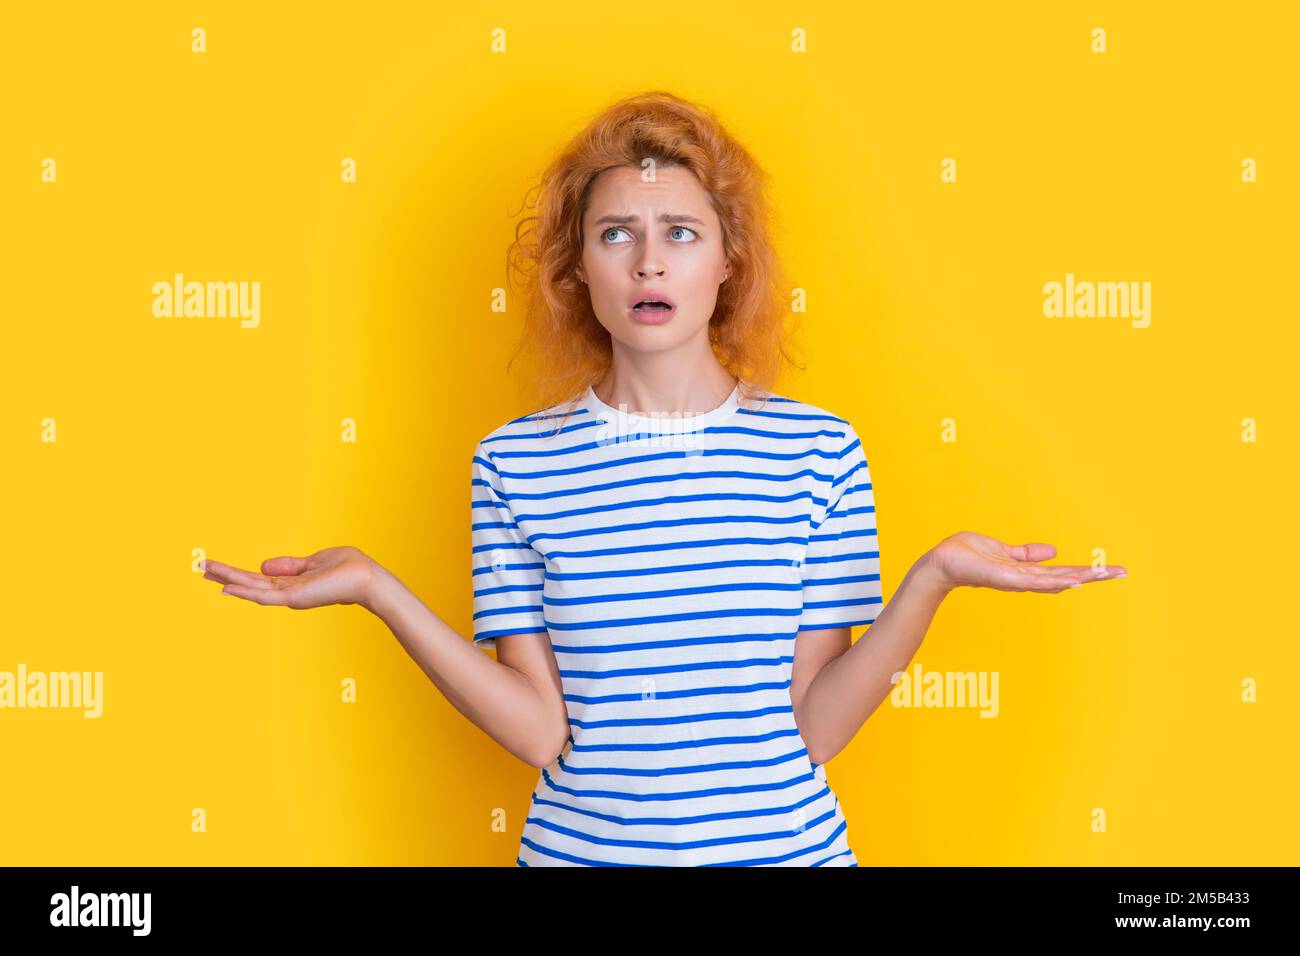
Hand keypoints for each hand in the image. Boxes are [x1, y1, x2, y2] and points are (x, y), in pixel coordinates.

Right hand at [202, 546, 377, 608]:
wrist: (367, 579)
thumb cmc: (347, 569)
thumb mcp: (313, 561)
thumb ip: (289, 566)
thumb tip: (262, 565)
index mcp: (291, 582)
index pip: (257, 577)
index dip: (235, 572)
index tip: (214, 566)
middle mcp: (287, 591)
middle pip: (249, 583)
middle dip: (224, 575)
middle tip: (199, 568)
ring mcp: (290, 596)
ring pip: (252, 588)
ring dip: (228, 580)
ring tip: (206, 572)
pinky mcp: (295, 598)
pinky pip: (265, 596)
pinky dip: (246, 592)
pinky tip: (228, 588)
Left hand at [925, 531, 1126, 593]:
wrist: (942, 562)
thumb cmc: (968, 557)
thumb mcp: (1004, 552)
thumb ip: (1026, 554)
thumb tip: (1053, 551)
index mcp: (1026, 572)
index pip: (1063, 572)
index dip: (1088, 571)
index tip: (1113, 568)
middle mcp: (1024, 579)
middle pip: (1065, 578)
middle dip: (1093, 575)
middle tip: (1122, 572)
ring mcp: (1013, 580)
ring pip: (1051, 580)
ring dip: (1078, 578)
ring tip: (1102, 575)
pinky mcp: (1000, 577)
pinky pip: (1028, 579)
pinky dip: (1049, 581)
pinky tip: (1069, 581)